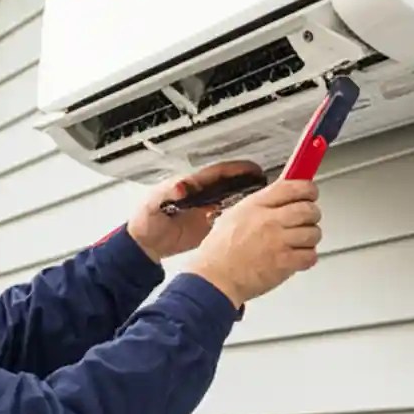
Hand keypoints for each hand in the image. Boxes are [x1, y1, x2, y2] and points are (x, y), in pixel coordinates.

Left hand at [126, 160, 265, 262]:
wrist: (144, 245)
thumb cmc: (145, 221)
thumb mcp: (153, 203)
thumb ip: (167, 192)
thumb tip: (180, 185)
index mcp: (190, 186)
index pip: (217, 173)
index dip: (236, 169)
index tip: (253, 168)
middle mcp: (202, 196)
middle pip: (230, 185)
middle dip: (249, 182)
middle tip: (268, 183)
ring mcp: (206, 212)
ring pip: (232, 201)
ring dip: (249, 200)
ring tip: (268, 201)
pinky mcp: (208, 228)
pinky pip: (228, 220)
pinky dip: (241, 220)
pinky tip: (254, 222)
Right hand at [186, 179, 321, 307]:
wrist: (215, 279)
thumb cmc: (220, 251)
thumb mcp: (234, 215)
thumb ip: (260, 204)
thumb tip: (281, 197)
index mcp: (257, 205)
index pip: (294, 186)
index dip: (308, 189)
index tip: (310, 192)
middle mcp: (269, 220)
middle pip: (309, 209)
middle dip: (312, 215)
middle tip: (306, 219)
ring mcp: (278, 242)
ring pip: (314, 232)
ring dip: (310, 238)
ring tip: (298, 242)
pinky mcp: (284, 263)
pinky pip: (311, 255)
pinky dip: (307, 257)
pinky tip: (297, 257)